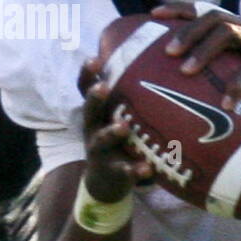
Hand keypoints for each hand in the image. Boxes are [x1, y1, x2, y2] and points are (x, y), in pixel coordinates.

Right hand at [80, 57, 152, 202]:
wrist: (105, 182)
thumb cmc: (116, 138)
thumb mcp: (115, 116)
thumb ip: (128, 96)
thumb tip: (156, 59)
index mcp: (96, 113)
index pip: (85, 89)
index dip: (87, 74)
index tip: (94, 59)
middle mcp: (93, 129)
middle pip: (89, 111)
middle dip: (95, 99)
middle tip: (103, 87)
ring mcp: (101, 152)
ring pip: (102, 140)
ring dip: (111, 133)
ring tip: (123, 127)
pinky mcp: (114, 172)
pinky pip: (125, 171)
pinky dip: (135, 170)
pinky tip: (147, 168)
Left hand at [152, 2, 240, 107]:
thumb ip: (224, 64)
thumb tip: (188, 82)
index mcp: (238, 28)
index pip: (204, 10)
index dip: (179, 9)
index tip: (152, 14)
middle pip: (212, 18)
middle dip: (187, 32)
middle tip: (166, 51)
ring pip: (229, 34)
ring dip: (204, 51)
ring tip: (185, 71)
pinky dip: (236, 86)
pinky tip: (226, 104)